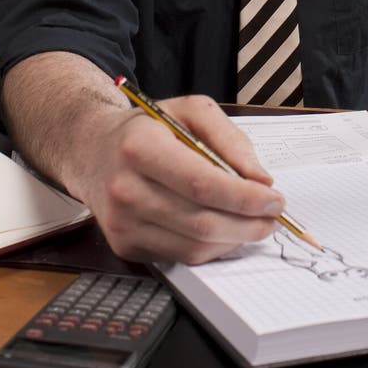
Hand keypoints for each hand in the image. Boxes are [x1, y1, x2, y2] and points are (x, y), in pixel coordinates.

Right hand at [75, 95, 284, 264]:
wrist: (93, 150)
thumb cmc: (147, 128)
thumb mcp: (190, 110)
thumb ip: (229, 138)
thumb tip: (260, 179)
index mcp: (140, 147)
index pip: (202, 184)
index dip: (245, 198)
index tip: (274, 198)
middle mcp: (125, 189)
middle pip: (201, 221)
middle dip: (248, 223)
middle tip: (273, 216)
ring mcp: (121, 223)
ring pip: (194, 247)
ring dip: (235, 240)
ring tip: (255, 224)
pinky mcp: (124, 246)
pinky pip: (180, 257)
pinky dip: (212, 248)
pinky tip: (226, 231)